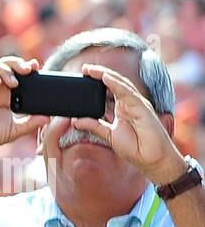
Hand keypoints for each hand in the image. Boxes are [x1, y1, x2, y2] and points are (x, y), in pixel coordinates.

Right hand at [0, 56, 48, 157]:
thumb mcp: (13, 131)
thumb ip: (30, 124)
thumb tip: (48, 118)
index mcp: (7, 97)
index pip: (19, 76)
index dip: (27, 68)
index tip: (36, 67)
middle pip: (8, 65)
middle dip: (18, 64)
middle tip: (28, 69)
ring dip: (7, 70)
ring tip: (13, 82)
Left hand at [73, 63, 185, 184]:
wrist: (151, 159)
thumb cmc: (135, 147)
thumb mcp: (108, 135)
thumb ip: (94, 126)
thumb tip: (75, 121)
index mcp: (122, 108)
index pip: (109, 89)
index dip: (97, 81)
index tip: (83, 75)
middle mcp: (130, 103)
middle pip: (114, 83)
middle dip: (99, 74)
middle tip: (84, 68)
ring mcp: (137, 104)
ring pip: (120, 84)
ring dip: (105, 75)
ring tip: (91, 70)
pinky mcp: (142, 108)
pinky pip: (127, 93)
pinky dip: (116, 85)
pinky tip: (106, 78)